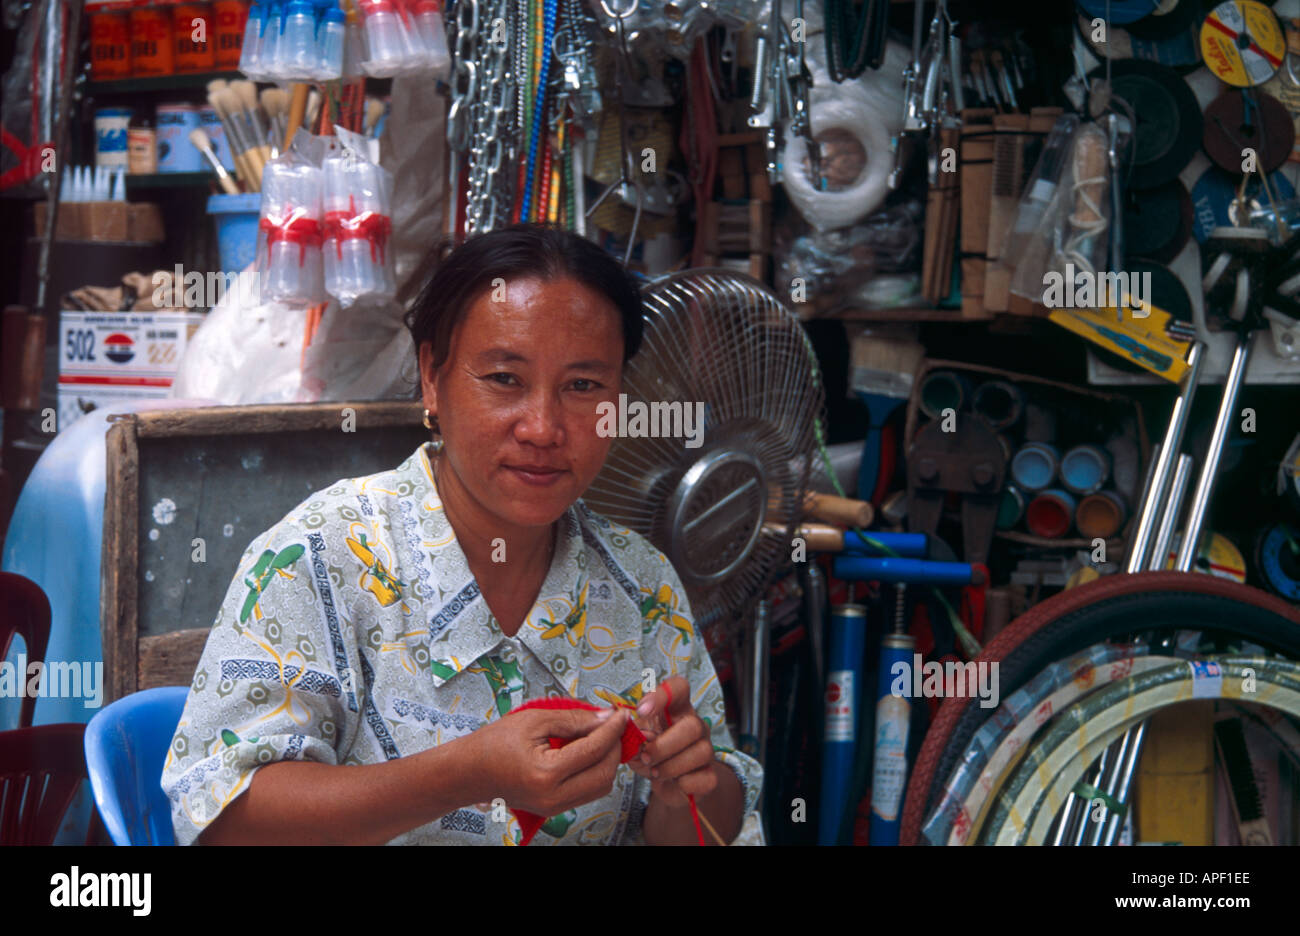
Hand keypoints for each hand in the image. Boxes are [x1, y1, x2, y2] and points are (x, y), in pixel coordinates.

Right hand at [468, 706, 627, 816]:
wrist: (469, 772)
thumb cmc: (494, 743)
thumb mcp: (535, 720)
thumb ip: (574, 720)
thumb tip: (605, 718)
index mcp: (546, 774)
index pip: (594, 750)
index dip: (612, 730)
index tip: (621, 714)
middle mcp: (553, 797)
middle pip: (605, 774)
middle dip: (615, 747)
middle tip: (614, 725)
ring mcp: (554, 807)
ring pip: (601, 786)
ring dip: (608, 761)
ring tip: (602, 737)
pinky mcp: (554, 809)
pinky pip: (588, 792)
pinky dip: (595, 771)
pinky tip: (589, 752)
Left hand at [629, 676, 717, 809]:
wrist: (666, 785)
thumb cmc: (651, 754)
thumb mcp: (636, 741)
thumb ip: (634, 736)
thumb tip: (640, 736)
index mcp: (676, 709)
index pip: (678, 687)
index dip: (661, 695)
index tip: (641, 710)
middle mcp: (696, 725)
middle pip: (693, 725)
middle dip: (664, 745)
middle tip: (645, 756)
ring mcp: (706, 749)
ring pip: (701, 752)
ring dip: (670, 766)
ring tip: (654, 771)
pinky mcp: (710, 774)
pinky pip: (705, 777)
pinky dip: (685, 783)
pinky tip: (673, 781)